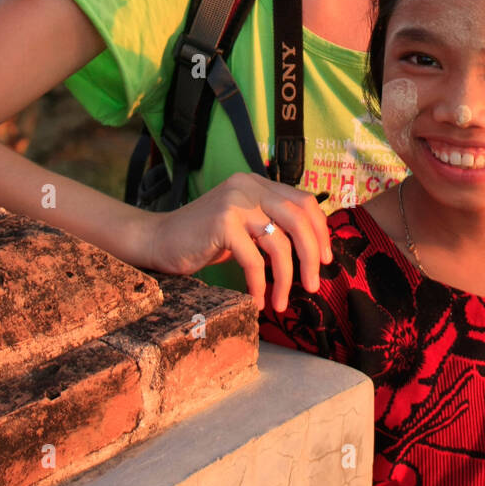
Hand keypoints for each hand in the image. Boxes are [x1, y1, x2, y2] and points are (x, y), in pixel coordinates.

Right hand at [146, 172, 332, 312]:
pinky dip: (258, 285)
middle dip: (312, 256)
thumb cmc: (204, 239)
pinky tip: (256, 301)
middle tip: (313, 285)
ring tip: (283, 301)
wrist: (159, 240)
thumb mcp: (244, 226)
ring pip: (279, 243)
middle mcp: (249, 186)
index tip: (325, 260)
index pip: (305, 202)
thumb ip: (272, 228)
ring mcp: (235, 202)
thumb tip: (313, 253)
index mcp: (259, 184)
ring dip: (286, 278)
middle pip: (299, 219)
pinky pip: (253, 260)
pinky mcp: (222, 223)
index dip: (320, 231)